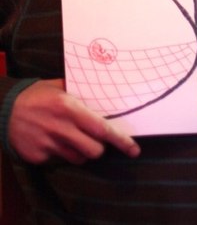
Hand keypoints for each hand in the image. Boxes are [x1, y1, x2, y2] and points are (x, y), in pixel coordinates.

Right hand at [8, 79, 140, 164]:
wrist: (4, 109)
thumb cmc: (36, 95)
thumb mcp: (58, 86)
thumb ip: (80, 90)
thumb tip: (102, 87)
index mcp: (69, 108)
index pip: (101, 128)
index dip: (120, 140)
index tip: (134, 148)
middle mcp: (61, 128)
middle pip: (94, 150)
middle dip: (100, 147)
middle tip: (96, 139)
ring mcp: (49, 144)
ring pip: (79, 158)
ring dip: (82, 151)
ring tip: (72, 137)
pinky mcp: (38, 157)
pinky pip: (60, 160)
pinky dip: (62, 154)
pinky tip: (53, 140)